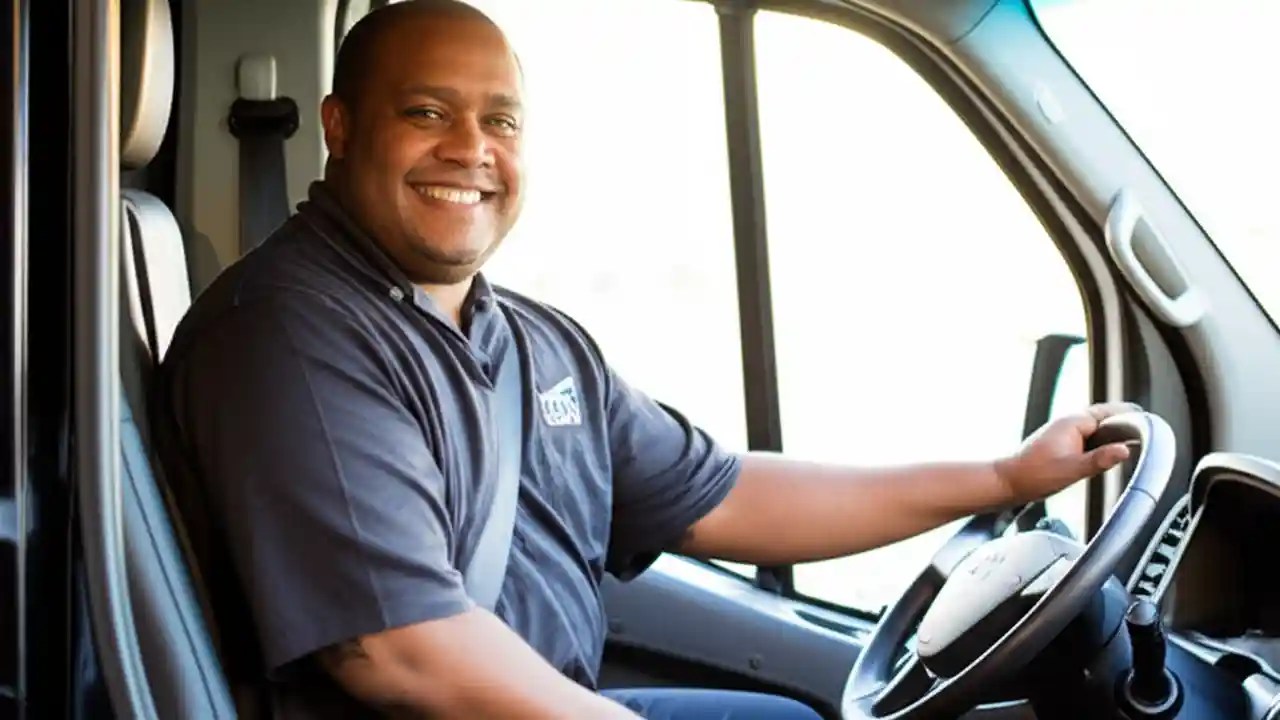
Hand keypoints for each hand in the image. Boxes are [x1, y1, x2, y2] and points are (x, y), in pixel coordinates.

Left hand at [994, 402, 1139, 503]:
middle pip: (1104, 418)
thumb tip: (1125, 450)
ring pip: (1096, 428)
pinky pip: (1088, 438)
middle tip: (1146, 430)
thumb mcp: (1071, 469)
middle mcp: (1068, 424)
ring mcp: (1064, 434)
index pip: (1109, 412)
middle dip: (1123, 423)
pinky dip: (1101, 442)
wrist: (1008, 482)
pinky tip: (1108, 452)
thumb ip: (1099, 460)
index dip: (1129, 416)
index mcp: (1073, 423)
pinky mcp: (1061, 445)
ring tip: (1134, 439)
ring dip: (1112, 432)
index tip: (1148, 420)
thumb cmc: (1034, 476)